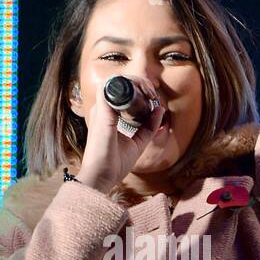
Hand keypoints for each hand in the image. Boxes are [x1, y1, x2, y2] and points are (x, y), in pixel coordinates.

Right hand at [76, 75, 167, 193]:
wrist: (101, 178)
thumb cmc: (113, 164)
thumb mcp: (137, 143)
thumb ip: (148, 127)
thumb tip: (160, 109)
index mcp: (107, 116)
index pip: (122, 93)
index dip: (139, 90)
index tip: (153, 99)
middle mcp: (101, 110)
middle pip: (120, 84)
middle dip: (141, 84)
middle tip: (154, 95)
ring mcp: (100, 109)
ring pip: (117, 81)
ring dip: (137, 83)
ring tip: (151, 93)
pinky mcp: (102, 112)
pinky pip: (113, 88)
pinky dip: (132, 87)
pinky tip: (145, 96)